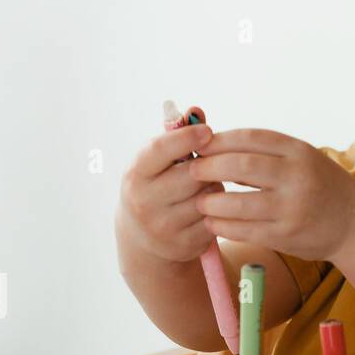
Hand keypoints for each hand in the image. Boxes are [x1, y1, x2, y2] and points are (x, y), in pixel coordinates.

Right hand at [118, 106, 225, 263]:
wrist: (143, 238)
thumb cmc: (155, 186)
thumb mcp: (156, 162)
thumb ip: (176, 134)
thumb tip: (196, 109)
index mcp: (135, 175)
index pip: (162, 149)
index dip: (187, 137)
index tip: (207, 131)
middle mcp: (145, 202)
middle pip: (193, 173)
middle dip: (207, 165)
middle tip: (208, 163)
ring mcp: (164, 227)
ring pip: (209, 196)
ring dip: (215, 186)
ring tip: (205, 185)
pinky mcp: (185, 244)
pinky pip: (215, 218)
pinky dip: (218, 209)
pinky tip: (209, 207)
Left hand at [189, 128, 354, 263]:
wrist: (354, 224)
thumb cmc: (320, 187)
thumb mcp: (301, 159)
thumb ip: (266, 153)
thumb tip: (214, 147)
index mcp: (298, 151)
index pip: (250, 138)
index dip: (219, 140)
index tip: (198, 145)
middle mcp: (297, 177)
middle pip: (241, 166)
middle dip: (209, 168)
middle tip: (191, 172)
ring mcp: (292, 208)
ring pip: (240, 202)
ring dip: (212, 202)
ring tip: (199, 202)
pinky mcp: (287, 236)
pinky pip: (246, 231)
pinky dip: (224, 227)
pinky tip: (213, 223)